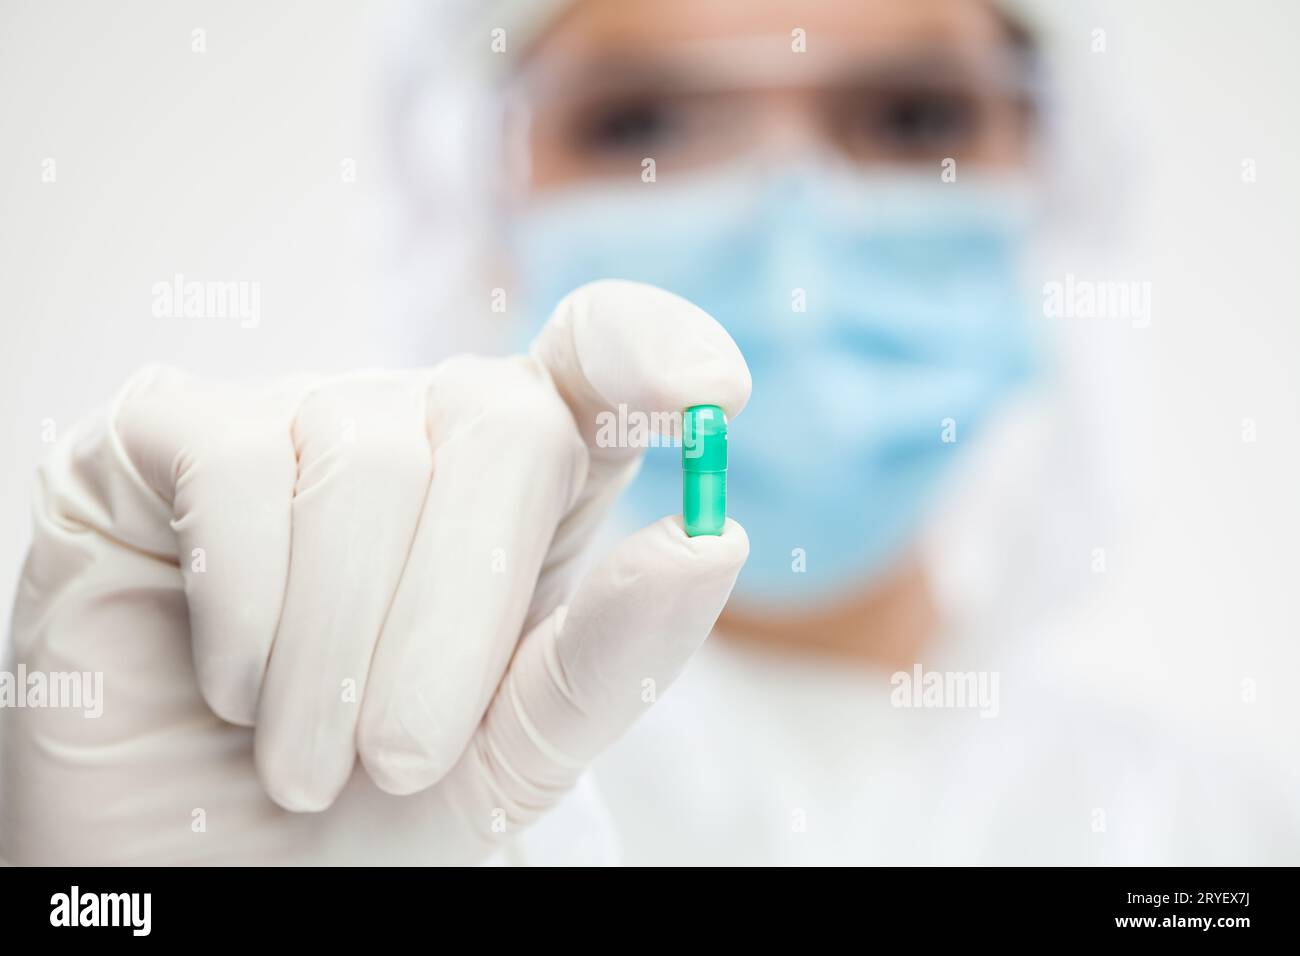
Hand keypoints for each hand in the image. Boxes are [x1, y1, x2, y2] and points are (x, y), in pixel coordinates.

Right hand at [1, 280, 749, 863]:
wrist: (193, 873)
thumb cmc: (359, 816)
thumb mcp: (509, 757)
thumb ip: (608, 658)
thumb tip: (713, 538)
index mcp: (522, 496)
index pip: (598, 363)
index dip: (652, 348)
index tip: (713, 393)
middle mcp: (420, 433)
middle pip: (500, 420)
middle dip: (460, 612)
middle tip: (403, 763)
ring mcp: (296, 420)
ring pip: (366, 458)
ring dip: (339, 649)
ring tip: (304, 764)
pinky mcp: (166, 432)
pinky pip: (235, 460)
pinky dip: (249, 605)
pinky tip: (234, 686)